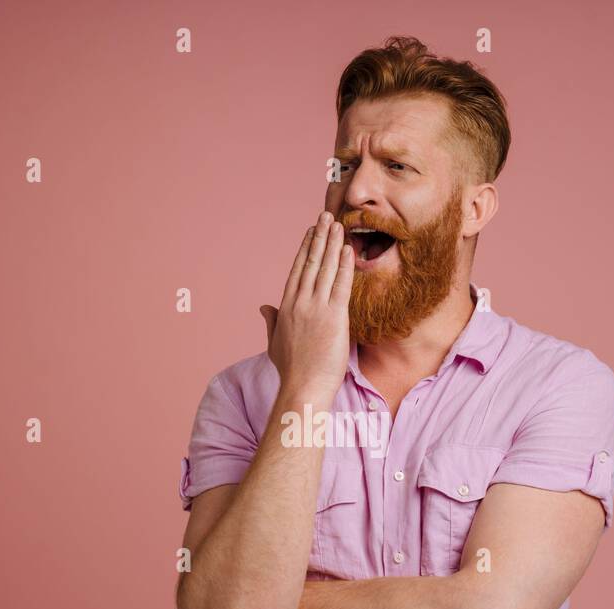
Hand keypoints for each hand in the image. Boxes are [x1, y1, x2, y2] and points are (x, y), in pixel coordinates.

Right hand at [260, 210, 353, 396]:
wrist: (303, 387)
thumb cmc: (291, 371)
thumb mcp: (275, 343)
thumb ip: (271, 322)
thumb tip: (264, 308)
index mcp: (285, 308)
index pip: (297, 270)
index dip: (305, 248)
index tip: (311, 232)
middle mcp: (299, 303)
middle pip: (311, 263)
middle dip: (319, 237)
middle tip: (326, 216)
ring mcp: (316, 309)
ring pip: (326, 269)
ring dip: (332, 244)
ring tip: (339, 224)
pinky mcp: (334, 318)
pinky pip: (342, 285)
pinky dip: (345, 265)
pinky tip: (348, 249)